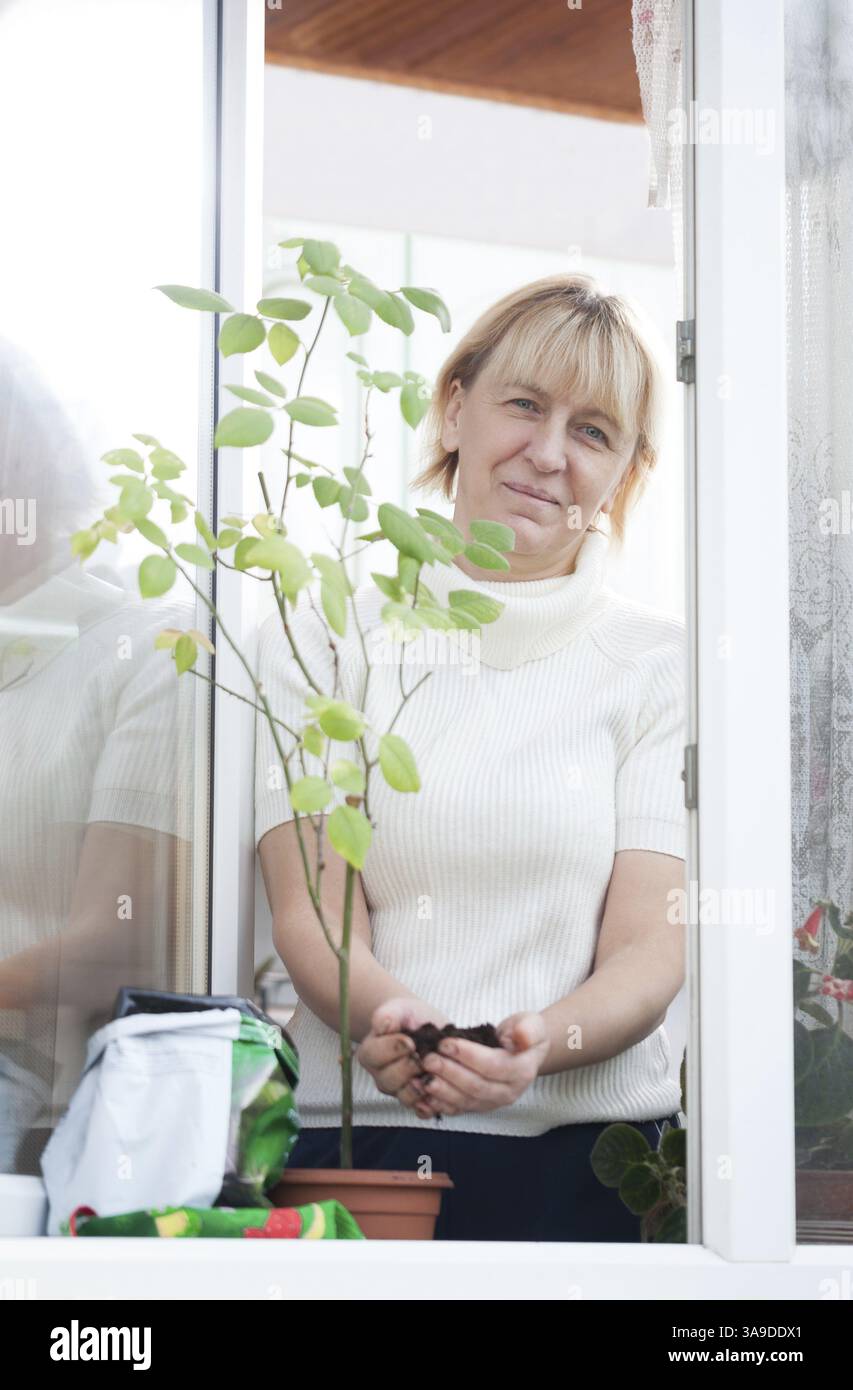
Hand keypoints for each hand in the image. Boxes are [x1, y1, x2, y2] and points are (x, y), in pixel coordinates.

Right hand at [355, 997, 449, 1113]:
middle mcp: (381, 1075)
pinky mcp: (417, 1100)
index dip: (394, 1049)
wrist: (425, 1027)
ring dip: (421, 1087)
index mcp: (371, 1052)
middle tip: (424, 1056)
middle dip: (409, 1067)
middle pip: (389, 1080)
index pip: (375, 1056)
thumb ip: (388, 1014)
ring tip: (434, 1074)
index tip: (411, 1040)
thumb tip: (383, 1026)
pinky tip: (441, 1094)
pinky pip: (421, 1110)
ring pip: (405, 1097)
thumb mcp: (399, 1008)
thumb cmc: (409, 1016)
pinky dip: (431, 1105)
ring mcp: (398, 1090)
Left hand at [413, 1011, 549, 1118]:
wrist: (524, 1050)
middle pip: (476, 1087)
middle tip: (427, 1059)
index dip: (468, 1056)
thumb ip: (528, 1029)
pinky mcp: (478, 1107)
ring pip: (465, 1101)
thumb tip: (521, 1039)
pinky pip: (458, 1109)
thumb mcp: (532, 1023)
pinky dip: (439, 1104)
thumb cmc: (524, 1032)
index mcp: (522, 1072)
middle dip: (450, 1073)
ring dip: (442, 1091)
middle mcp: (508, 1093)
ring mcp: (493, 1103)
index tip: (446, 1042)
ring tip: (422, 1077)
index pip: (493, 1066)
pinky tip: (422, 1096)